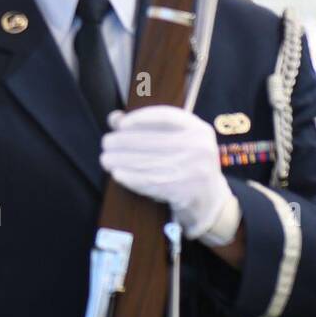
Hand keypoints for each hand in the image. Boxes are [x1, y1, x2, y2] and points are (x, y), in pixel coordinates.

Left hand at [100, 106, 240, 246]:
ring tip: (105, 159)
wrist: (209, 200)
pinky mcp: (184, 191)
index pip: (167, 116)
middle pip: (153, 141)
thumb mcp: (179, 141)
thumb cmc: (188, 164)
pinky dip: (130, 177)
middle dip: (123, 142)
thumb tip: (114, 118)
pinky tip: (117, 174)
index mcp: (199, 129)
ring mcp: (193, 170)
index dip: (140, 118)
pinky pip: (150, 182)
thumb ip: (149, 127)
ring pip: (148, 162)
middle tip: (106, 143)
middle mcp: (199, 147)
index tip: (121, 123)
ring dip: (121, 161)